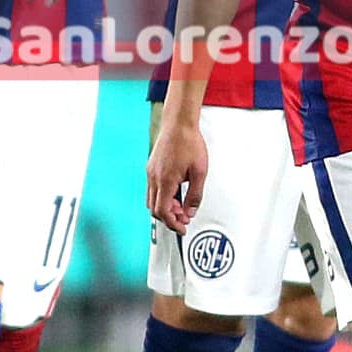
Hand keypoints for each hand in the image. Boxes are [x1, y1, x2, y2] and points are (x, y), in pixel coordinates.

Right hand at [144, 111, 209, 231]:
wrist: (179, 123)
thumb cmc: (189, 142)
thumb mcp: (200, 172)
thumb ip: (195, 195)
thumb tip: (190, 211)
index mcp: (166, 180)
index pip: (163, 212)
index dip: (172, 224)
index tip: (182, 228)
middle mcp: (154, 178)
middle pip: (154, 209)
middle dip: (169, 218)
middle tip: (183, 219)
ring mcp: (150, 173)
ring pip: (152, 200)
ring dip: (166, 208)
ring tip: (181, 206)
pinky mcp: (151, 168)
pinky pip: (153, 189)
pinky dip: (163, 197)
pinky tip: (175, 194)